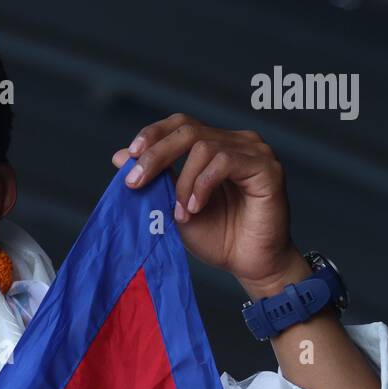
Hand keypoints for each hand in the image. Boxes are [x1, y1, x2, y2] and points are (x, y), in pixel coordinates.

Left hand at [110, 113, 307, 296]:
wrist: (248, 264)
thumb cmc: (216, 236)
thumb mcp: (173, 206)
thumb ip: (154, 179)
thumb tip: (119, 156)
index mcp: (216, 145)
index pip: (180, 124)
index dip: (153, 134)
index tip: (130, 156)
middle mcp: (237, 142)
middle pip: (188, 130)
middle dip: (156, 155)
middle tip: (136, 182)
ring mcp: (255, 153)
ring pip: (204, 147)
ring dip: (182, 182)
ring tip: (180, 213)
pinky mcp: (268, 169)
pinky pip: (226, 161)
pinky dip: (203, 185)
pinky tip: (196, 207)